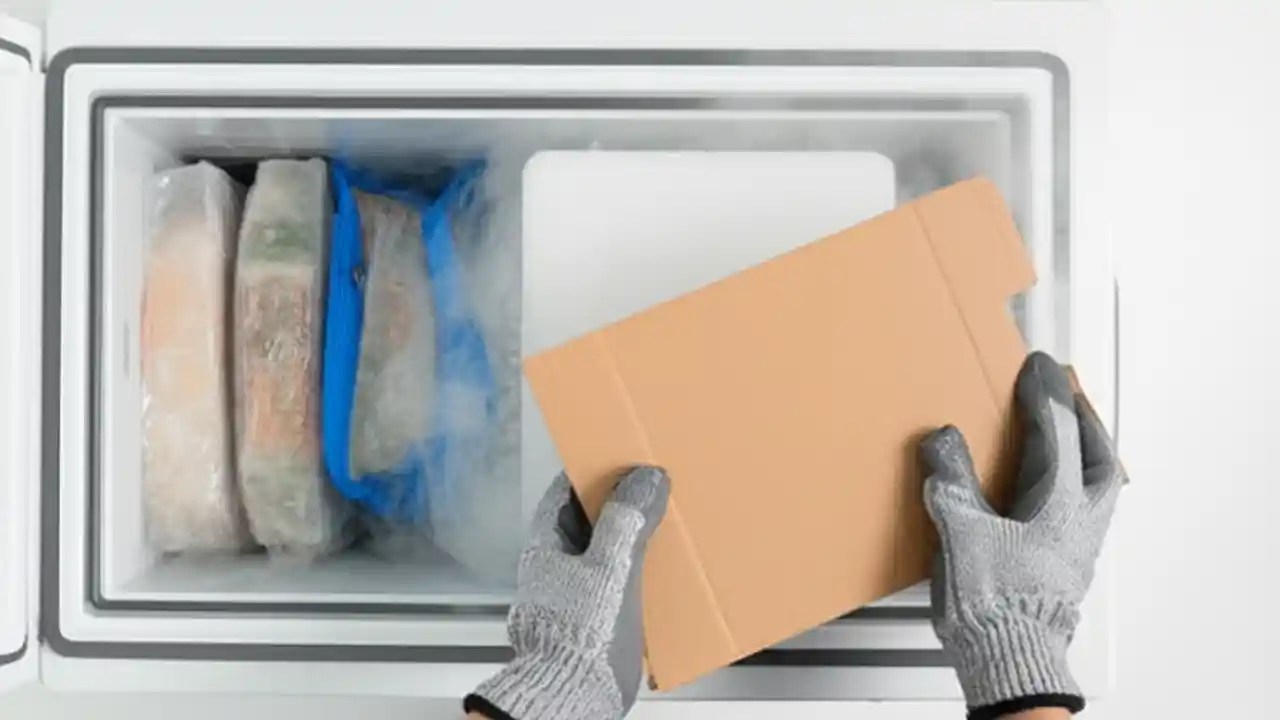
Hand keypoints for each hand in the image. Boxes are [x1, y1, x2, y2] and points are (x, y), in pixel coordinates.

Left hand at [465, 467, 670, 719]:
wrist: (570, 702)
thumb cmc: (579, 640)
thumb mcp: (612, 568)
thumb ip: (627, 522)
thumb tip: (646, 477)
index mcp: (545, 548)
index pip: (563, 493)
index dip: (589, 472)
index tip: (619, 458)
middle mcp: (549, 572)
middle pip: (582, 523)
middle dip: (614, 508)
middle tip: (648, 492)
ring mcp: (564, 599)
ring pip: (597, 557)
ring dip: (626, 545)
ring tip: (661, 534)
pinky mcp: (583, 626)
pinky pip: (608, 588)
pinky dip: (630, 578)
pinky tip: (655, 582)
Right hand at [922, 352, 1122, 718]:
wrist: (1009, 656)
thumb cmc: (995, 603)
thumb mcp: (963, 531)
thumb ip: (953, 480)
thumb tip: (943, 439)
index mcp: (1061, 504)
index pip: (1058, 432)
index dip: (1045, 394)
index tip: (1037, 366)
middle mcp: (1079, 521)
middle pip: (1097, 455)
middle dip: (1082, 417)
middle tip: (1068, 391)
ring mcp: (1076, 544)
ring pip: (1095, 482)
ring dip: (1082, 449)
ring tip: (1064, 431)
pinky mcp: (1063, 563)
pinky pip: (1078, 508)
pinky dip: (1068, 482)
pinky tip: (1043, 488)